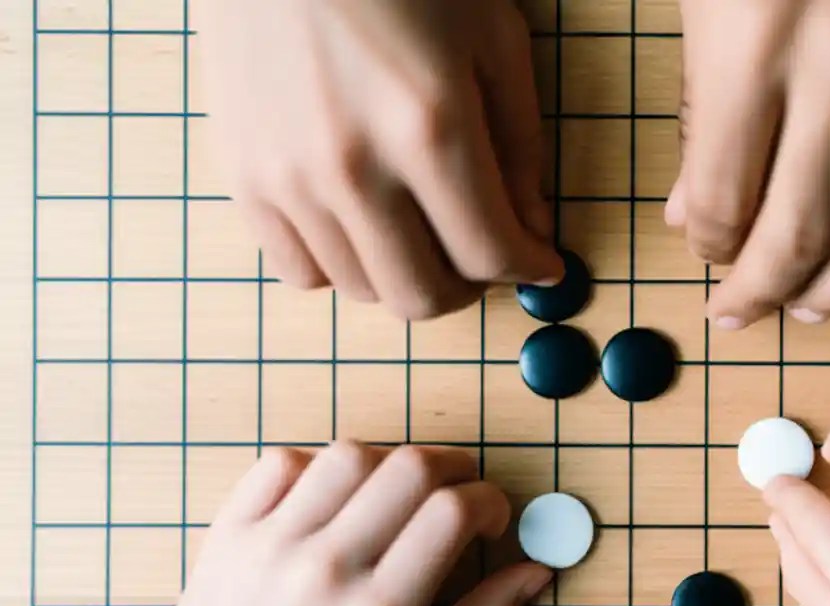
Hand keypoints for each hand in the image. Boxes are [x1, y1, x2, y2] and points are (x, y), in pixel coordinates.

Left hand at [100, 442, 550, 605]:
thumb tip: (537, 571)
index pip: (452, 514)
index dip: (489, 501)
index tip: (490, 518)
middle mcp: (324, 572)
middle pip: (410, 468)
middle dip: (453, 467)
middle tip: (456, 491)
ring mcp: (271, 546)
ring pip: (351, 454)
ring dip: (388, 463)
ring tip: (393, 495)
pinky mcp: (230, 530)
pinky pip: (283, 461)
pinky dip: (317, 467)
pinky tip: (331, 499)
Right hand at [199, 0, 561, 318]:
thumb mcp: (492, 38)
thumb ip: (519, 145)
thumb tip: (530, 228)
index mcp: (430, 127)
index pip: (489, 251)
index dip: (527, 267)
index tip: (539, 263)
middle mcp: (356, 167)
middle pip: (423, 295)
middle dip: (468, 286)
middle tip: (479, 254)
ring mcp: (291, 179)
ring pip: (365, 290)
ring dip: (406, 273)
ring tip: (420, 227)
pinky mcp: (243, 177)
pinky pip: (300, 272)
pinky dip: (343, 265)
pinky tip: (363, 223)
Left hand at [668, 0, 829, 327]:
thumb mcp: (706, 0)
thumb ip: (699, 108)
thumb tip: (691, 216)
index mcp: (755, 42)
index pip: (727, 201)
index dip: (710, 247)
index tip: (706, 253)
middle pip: (805, 232)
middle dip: (763, 291)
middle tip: (740, 309)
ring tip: (807, 303)